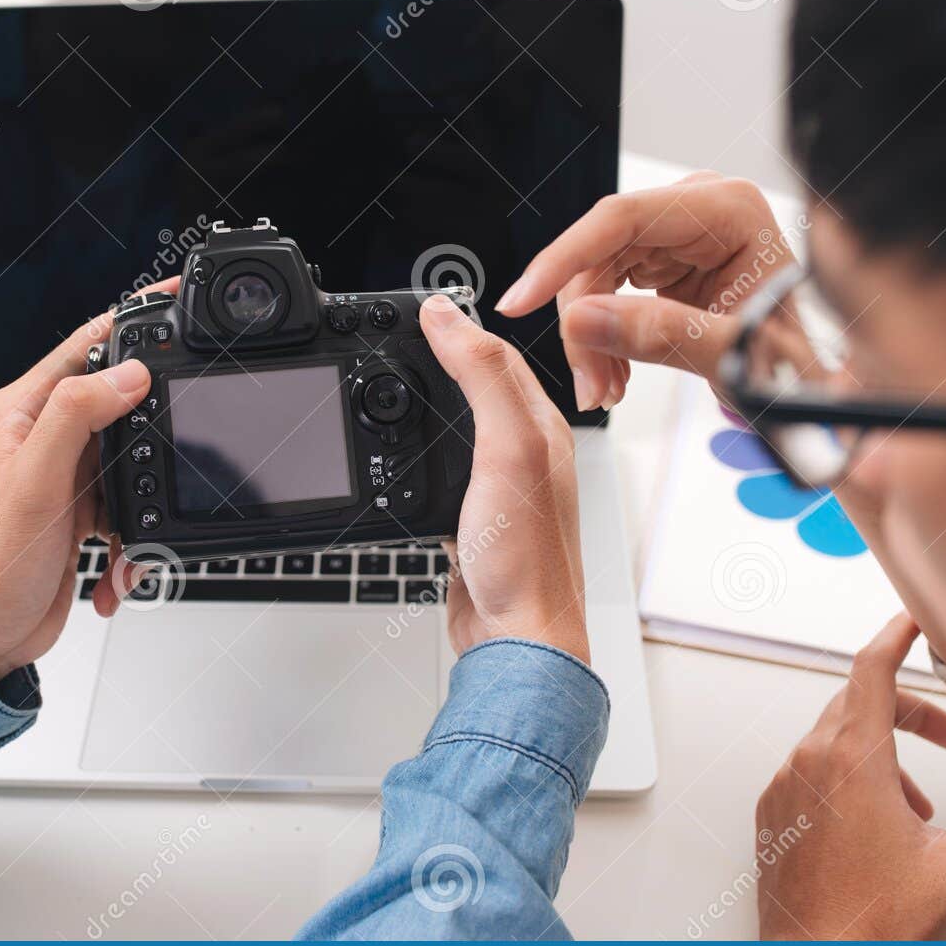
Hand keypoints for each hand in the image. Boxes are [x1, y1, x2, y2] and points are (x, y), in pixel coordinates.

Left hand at [0, 285, 175, 687]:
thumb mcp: (35, 481)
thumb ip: (76, 416)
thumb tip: (128, 373)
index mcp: (20, 412)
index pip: (86, 345)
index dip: (133, 320)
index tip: (176, 298)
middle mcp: (42, 437)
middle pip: (122, 404)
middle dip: (153, 438)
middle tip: (177, 454)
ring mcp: (64, 476)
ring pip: (135, 463)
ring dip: (140, 511)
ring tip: (122, 545)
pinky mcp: (82, 513)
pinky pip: (130, 511)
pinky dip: (134, 545)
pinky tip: (116, 571)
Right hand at [419, 296, 587, 661]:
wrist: (517, 640)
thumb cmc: (527, 559)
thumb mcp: (506, 449)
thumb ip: (480, 377)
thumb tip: (448, 316)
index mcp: (542, 426)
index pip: (500, 353)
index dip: (460, 324)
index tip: (417, 305)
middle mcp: (526, 454)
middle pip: (481, 386)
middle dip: (446, 355)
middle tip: (406, 330)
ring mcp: (500, 490)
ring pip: (462, 428)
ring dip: (434, 401)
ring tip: (402, 377)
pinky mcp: (474, 521)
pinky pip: (446, 473)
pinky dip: (423, 456)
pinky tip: (405, 458)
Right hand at [494, 173, 794, 409]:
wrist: (807, 385)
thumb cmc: (794, 367)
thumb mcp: (733, 355)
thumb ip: (660, 335)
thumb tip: (581, 320)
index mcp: (728, 210)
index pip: (622, 218)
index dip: (563, 259)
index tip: (521, 298)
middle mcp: (699, 211)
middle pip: (601, 252)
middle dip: (582, 322)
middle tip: (587, 383)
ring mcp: (679, 234)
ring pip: (595, 275)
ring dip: (588, 337)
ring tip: (604, 388)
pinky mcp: (664, 261)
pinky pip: (607, 292)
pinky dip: (601, 336)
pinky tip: (612, 371)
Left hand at [755, 612, 945, 939]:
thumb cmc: (879, 928)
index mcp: (851, 762)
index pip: (871, 670)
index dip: (894, 636)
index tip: (911, 619)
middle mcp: (807, 764)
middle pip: (859, 704)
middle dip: (912, 713)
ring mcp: (783, 788)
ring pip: (834, 740)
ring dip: (884, 754)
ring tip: (922, 805)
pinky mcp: (772, 814)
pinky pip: (811, 772)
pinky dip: (849, 780)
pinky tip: (879, 825)